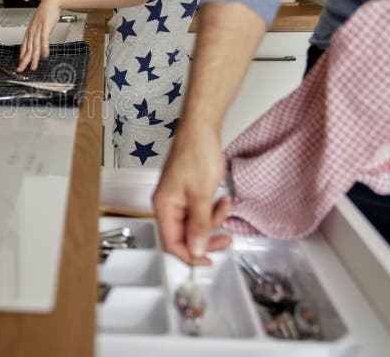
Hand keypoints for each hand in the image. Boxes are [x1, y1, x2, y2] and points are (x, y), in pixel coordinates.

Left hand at [17, 0, 61, 71]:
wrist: (52, 1)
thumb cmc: (46, 13)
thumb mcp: (40, 25)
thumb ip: (39, 35)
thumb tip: (40, 44)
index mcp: (30, 31)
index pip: (24, 46)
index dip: (22, 56)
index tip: (21, 64)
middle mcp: (32, 31)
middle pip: (28, 49)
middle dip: (24, 61)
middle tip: (21, 70)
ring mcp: (38, 30)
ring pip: (35, 47)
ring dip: (34, 58)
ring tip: (33, 67)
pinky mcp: (45, 27)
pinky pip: (44, 40)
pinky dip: (44, 48)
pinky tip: (45, 55)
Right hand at [152, 122, 232, 264]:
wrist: (201, 129)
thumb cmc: (196, 153)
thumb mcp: (201, 195)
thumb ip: (199, 225)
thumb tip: (196, 250)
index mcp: (164, 206)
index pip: (173, 243)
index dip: (191, 255)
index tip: (208, 260)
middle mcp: (167, 204)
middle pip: (184, 235)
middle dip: (207, 238)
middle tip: (225, 239)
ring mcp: (177, 198)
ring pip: (195, 223)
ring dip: (214, 219)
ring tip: (225, 205)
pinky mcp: (186, 191)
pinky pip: (198, 210)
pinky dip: (212, 208)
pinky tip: (222, 198)